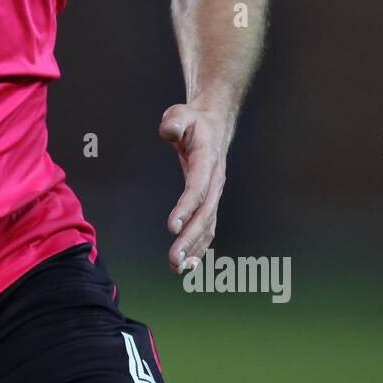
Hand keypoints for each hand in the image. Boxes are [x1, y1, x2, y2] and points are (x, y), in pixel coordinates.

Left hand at [159, 102, 231, 274]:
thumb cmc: (191, 121)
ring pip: (208, 225)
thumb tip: (168, 131)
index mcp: (207, 160)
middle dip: (190, 238)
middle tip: (173, 260)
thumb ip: (174, 122)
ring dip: (194, 248)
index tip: (172, 227)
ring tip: (177, 268)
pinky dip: (199, 246)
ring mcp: (214, 193)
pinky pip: (207, 227)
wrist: (213, 124)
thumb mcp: (180, 114)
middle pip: (204, 214)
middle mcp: (214, 181)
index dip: (186, 207)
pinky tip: (188, 265)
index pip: (197, 187)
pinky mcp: (209, 201)